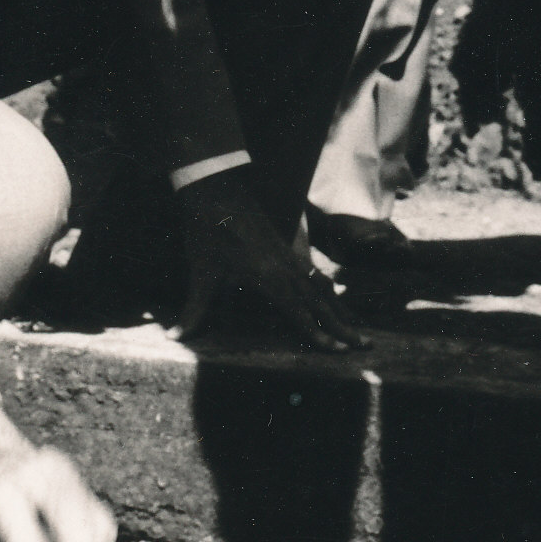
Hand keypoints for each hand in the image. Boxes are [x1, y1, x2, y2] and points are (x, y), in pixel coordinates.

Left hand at [178, 171, 360, 352]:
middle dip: (343, 327)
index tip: (338, 351)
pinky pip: (314, 274)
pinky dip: (328, 290)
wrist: (216, 190)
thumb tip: (175, 336)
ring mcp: (290, 257)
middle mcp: (286, 268)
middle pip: (321, 304)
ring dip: (341, 310)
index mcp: (269, 277)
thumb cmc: (207, 231)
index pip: (299, 312)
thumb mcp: (201, 273)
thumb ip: (194, 309)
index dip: (318, 335)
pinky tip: (334, 296)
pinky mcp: (287, 249)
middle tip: (365, 345)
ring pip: (322, 289)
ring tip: (360, 327)